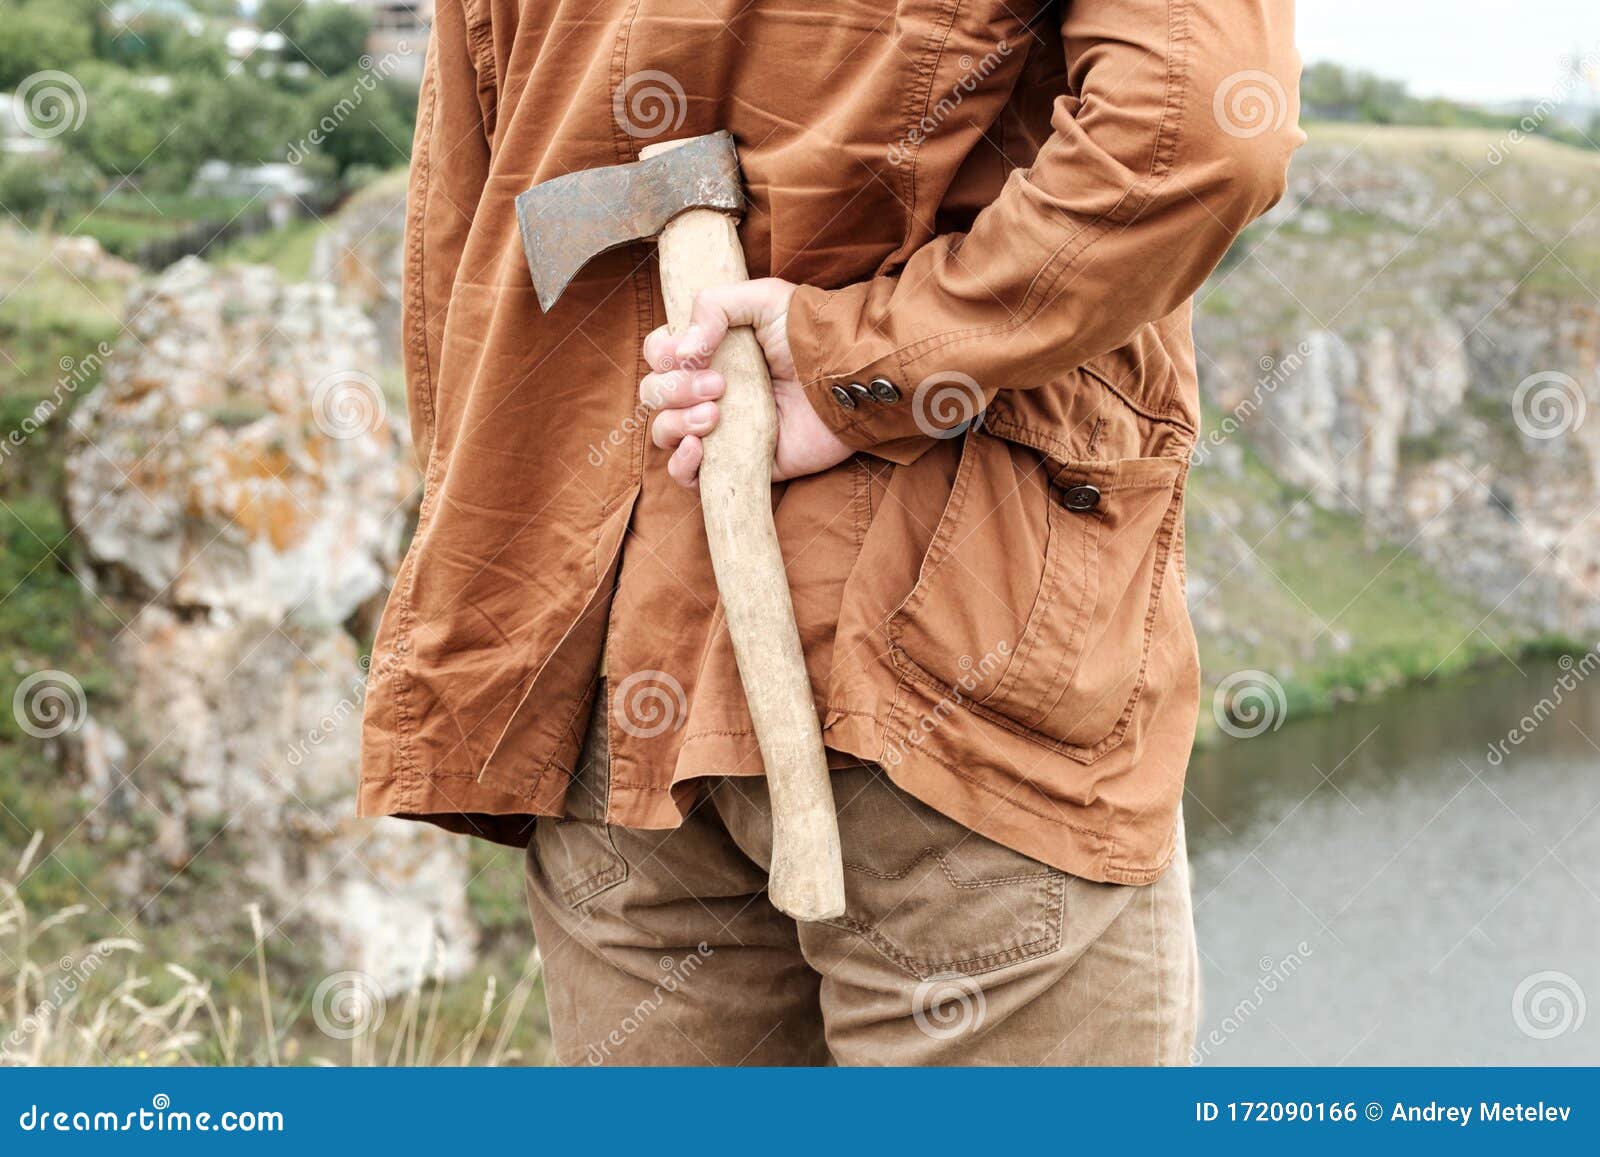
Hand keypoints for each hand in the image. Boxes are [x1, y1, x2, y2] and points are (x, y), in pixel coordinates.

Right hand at [642, 278, 852, 488]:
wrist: (845, 381)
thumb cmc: (808, 337)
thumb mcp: (764, 299)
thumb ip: (714, 305)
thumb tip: (681, 351)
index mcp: (709, 351)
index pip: (658, 354)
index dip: (663, 353)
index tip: (693, 354)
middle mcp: (707, 390)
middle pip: (654, 393)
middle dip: (674, 389)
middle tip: (719, 386)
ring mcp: (719, 429)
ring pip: (663, 432)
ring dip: (674, 421)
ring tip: (714, 416)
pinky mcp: (735, 464)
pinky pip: (686, 477)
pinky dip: (680, 464)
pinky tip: (698, 448)